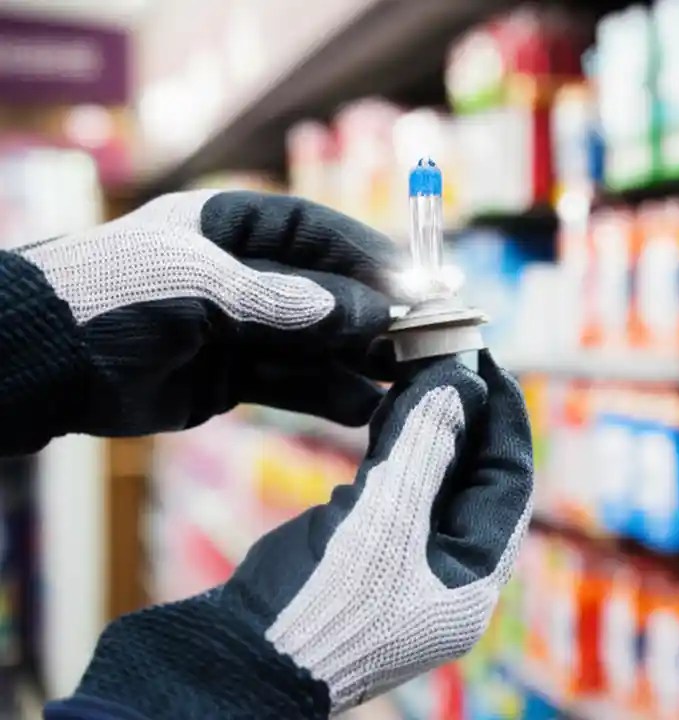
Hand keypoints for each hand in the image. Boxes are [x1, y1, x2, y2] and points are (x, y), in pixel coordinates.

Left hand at [14, 189, 404, 436]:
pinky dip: (330, 395)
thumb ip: (286, 302)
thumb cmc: (113, 297)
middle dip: (378, 317)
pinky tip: (366, 407)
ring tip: (407, 382)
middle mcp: (243, 275)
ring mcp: (238, 329)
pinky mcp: (230, 379)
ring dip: (361, 361)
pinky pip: (293, 383)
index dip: (372, 256)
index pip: (319, 233)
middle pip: (328, 292)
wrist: (41, 363)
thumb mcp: (201, 286)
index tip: (421, 283)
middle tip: (428, 342)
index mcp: (232, 228)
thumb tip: (368, 312)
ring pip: (317, 343)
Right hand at [60, 352, 533, 717]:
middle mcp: (448, 578)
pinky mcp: (361, 559)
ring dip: (427, 426)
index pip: (509, 482)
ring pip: (430, 481)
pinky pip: (391, 493)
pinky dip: (391, 450)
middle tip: (452, 353)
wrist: (228, 663)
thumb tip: (464, 380)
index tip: (488, 360)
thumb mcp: (381, 522)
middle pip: (473, 478)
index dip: (503, 417)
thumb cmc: (317, 607)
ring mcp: (403, 570)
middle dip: (464, 414)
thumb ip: (425, 448)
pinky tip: (386, 406)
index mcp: (473, 583)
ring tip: (420, 365)